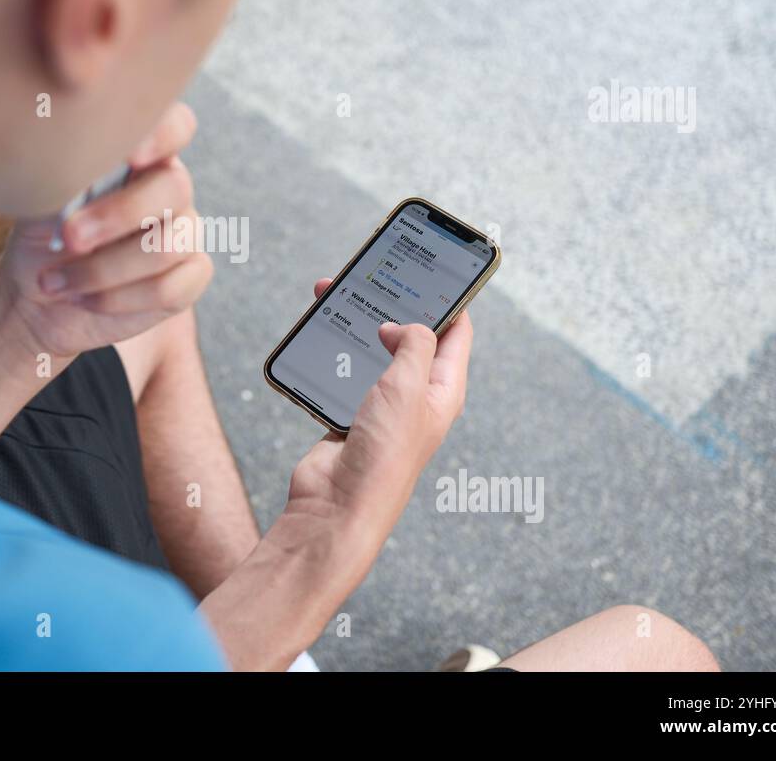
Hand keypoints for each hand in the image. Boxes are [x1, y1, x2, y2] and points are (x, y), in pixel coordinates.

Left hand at [0, 103, 213, 359]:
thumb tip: (74, 161)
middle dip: (116, 216)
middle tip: (68, 238)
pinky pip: (171, 289)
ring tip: (56, 281)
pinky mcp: (187, 279)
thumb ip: (66, 173)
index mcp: (140, 155)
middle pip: (174, 188)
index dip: (164, 135)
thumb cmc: (41, 236)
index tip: (131, 156)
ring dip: (103, 269)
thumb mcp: (40, 199)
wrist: (38, 295)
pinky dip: (118, 299)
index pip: (176, 126)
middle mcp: (169, 189)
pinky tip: (84, 299)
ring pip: (167, 246)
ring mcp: (184, 234)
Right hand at [198, 283, 472, 668]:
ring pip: (373, 352)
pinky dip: (334, 353)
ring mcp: (382, 407)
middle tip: (374, 275)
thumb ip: (414, 345)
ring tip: (337, 296)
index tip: (432, 268)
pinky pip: (345, 373)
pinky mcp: (349, 414)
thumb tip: (403, 325)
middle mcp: (416, 398)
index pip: (456, 332)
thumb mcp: (409, 387)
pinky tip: (319, 336)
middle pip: (411, 337)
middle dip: (393, 305)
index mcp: (444, 391)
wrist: (337, 507)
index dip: (448, 298)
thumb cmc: (383, 456)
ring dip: (357, 326)